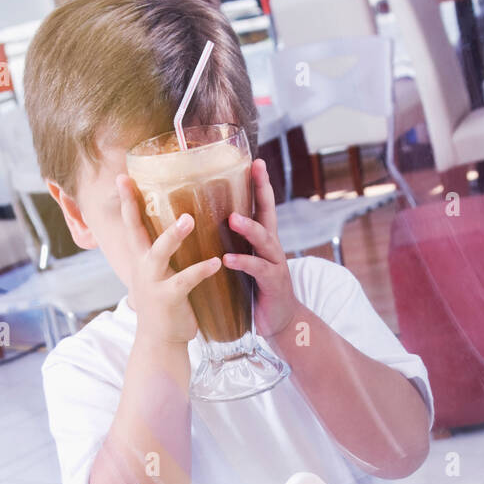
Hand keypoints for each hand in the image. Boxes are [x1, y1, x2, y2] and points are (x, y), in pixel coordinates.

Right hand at [116, 173, 219, 347]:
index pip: (130, 223)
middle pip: (134, 230)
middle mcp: (142, 266)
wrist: (161, 340)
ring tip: (188, 219)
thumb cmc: (164, 303)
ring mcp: (153, 282)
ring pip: (160, 253)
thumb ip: (162, 252)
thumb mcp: (157, 274)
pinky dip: (201, 270)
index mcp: (140, 257)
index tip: (122, 174)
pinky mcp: (169, 298)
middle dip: (131, 206)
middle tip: (130, 182)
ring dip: (172, 235)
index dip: (126, 199)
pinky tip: (217, 262)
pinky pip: (186, 281)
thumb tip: (179, 222)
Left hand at [225, 159, 297, 338]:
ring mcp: (275, 264)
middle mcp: (272, 247)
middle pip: (269, 212)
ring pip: (265, 239)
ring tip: (233, 218)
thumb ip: (233, 244)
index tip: (255, 160)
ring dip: (249, 227)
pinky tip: (229, 259)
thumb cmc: (256, 291)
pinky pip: (258, 269)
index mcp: (263, 240)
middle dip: (263, 190)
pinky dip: (244, 263)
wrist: (279, 323)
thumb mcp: (245, 262)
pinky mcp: (273, 283)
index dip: (260, 183)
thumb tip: (204, 226)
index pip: (262, 205)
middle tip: (256, 170)